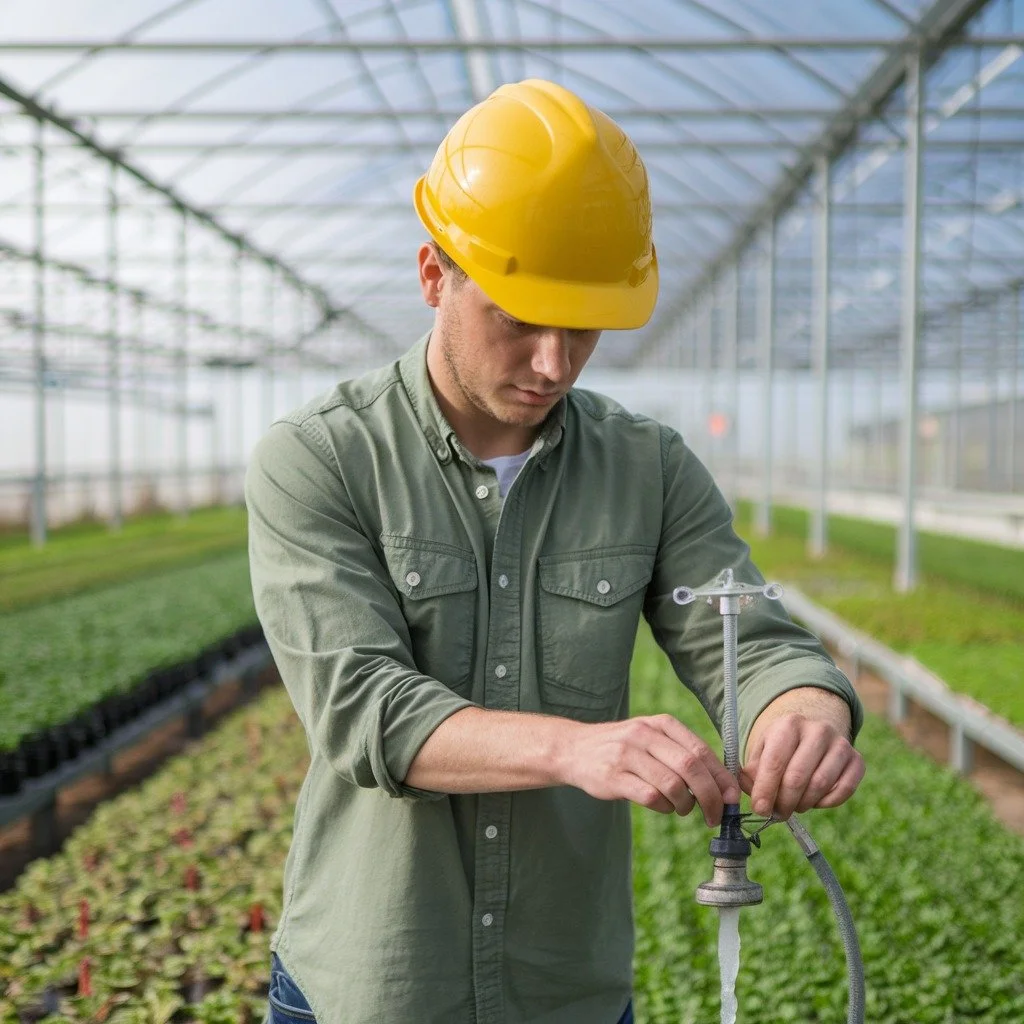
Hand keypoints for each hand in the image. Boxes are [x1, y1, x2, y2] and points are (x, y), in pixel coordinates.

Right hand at [561, 714, 740, 825]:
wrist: (574, 749)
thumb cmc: (623, 749)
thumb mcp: (652, 738)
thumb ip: (683, 754)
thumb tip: (723, 785)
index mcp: (661, 724)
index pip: (700, 750)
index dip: (721, 777)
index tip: (733, 797)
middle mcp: (645, 735)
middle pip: (690, 767)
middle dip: (710, 796)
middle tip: (716, 815)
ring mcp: (627, 755)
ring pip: (672, 785)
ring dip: (686, 804)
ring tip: (683, 809)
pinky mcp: (613, 777)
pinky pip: (650, 797)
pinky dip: (663, 807)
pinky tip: (661, 806)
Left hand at [740, 710, 864, 818]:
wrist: (812, 735)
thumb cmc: (781, 749)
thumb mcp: (761, 753)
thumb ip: (751, 774)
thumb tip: (755, 798)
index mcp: (789, 724)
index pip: (775, 762)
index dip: (766, 790)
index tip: (760, 809)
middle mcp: (818, 730)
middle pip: (797, 777)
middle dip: (784, 802)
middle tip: (778, 813)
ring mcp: (840, 743)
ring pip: (820, 785)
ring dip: (804, 803)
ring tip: (794, 804)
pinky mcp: (857, 759)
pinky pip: (844, 790)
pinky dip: (827, 803)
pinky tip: (815, 800)